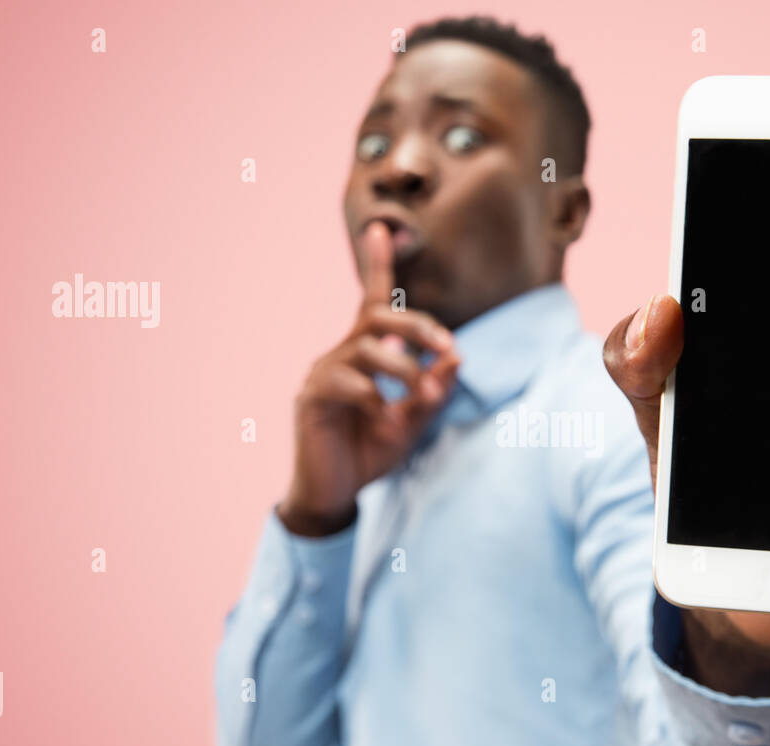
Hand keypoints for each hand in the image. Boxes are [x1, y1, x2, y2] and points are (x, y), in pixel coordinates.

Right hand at [278, 222, 461, 535]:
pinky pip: (347, 384)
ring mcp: (323, 375)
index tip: (381, 228)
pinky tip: (385, 419)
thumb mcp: (413, 423)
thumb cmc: (370, 452)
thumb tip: (458, 358)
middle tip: (450, 350)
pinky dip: (376, 399)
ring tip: (423, 396)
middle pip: (377, 316)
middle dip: (419, 327)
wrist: (335, 493)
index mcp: (365, 355)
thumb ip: (434, 390)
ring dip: (404, 369)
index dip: (376, 265)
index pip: (372, 302)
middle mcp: (341, 355)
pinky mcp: (312, 399)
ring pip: (367, 348)